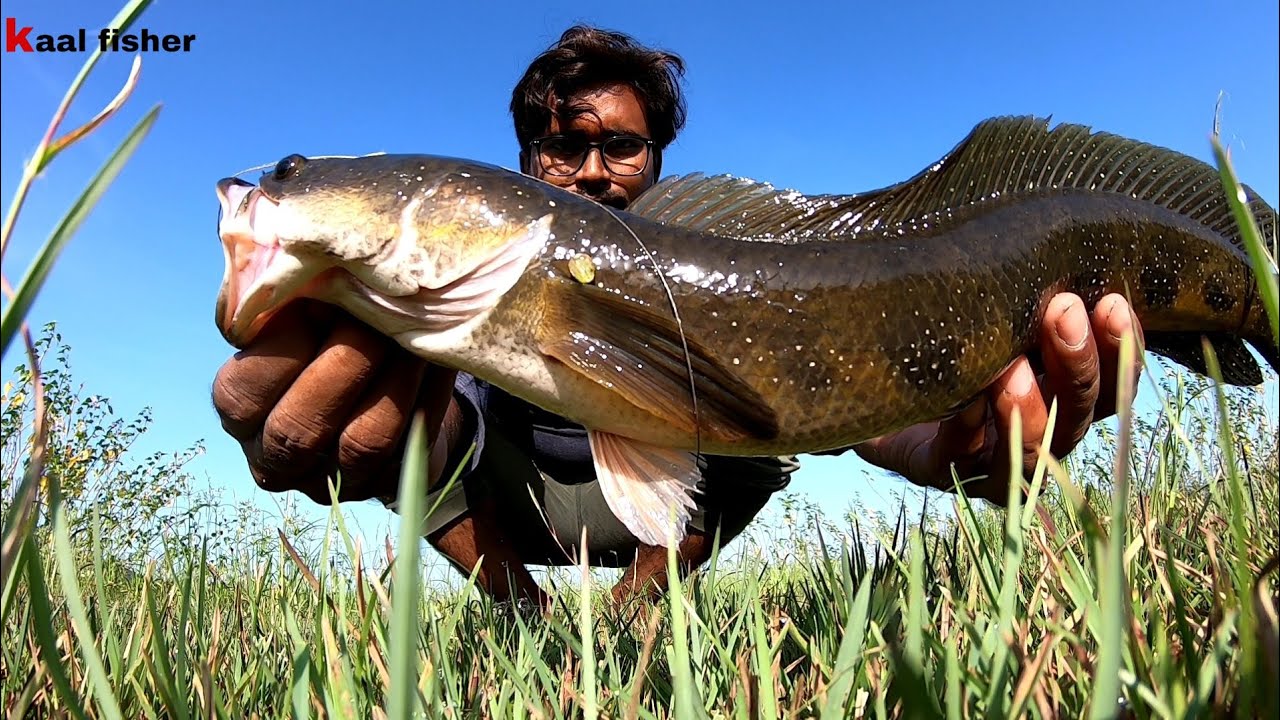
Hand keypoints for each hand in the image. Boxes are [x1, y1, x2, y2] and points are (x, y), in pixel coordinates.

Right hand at [211, 299, 457, 504]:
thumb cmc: (330, 333)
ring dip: (396, 379)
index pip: (243, 392)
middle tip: (379, 312)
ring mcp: (329, 480)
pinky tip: (436, 360)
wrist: (389, 384)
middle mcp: (273, 455)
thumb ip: (291, 292)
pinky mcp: (382, 487)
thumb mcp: (302, 309)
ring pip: (362, 441)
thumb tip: (296, 256)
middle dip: (348, 361)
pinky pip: (409, 448)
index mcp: (238, 407)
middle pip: (299, 428)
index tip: (322, 298)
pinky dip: (427, 398)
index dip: (285, 346)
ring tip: (415, 334)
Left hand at [854, 293, 1145, 503]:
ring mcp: (994, 462)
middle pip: (1080, 414)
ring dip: (1029, 407)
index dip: (1122, 349)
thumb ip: (1024, 298)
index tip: (1113, 300)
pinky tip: (966, 400)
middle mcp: (1040, 435)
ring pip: (1034, 449)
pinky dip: (967, 426)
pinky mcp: (943, 470)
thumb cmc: (947, 344)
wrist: (871, 390)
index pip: (1113, 382)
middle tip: (1063, 311)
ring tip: (1013, 369)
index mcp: (1062, 397)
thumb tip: (1048, 239)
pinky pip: (961, 457)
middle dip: (1078, 363)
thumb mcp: (990, 316)